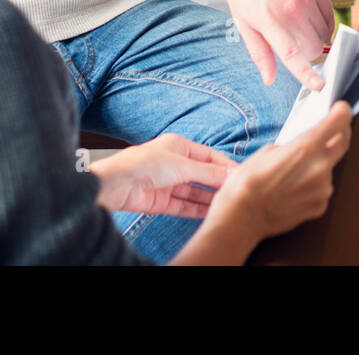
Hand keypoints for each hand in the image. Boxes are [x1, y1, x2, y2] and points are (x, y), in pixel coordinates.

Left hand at [90, 134, 236, 217]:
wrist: (117, 184)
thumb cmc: (143, 164)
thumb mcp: (182, 165)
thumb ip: (207, 173)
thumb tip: (230, 174)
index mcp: (178, 146)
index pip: (208, 156)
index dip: (225, 166)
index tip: (240, 175)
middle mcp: (174, 163)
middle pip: (202, 175)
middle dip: (218, 183)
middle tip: (236, 192)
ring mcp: (168, 183)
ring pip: (194, 191)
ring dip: (209, 198)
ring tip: (226, 204)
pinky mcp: (162, 201)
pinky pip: (184, 205)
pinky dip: (197, 209)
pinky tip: (210, 212)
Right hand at [206, 101, 351, 242]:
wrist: (241, 217)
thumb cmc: (247, 182)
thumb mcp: (268, 151)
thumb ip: (293, 145)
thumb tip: (302, 145)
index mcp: (305, 148)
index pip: (339, 122)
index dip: (342, 112)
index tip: (341, 108)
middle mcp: (320, 168)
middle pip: (344, 142)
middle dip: (341, 132)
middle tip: (333, 128)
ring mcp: (322, 189)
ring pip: (329, 168)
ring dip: (320, 164)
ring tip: (294, 171)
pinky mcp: (320, 206)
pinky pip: (322, 188)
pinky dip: (313, 185)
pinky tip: (294, 188)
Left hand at [220, 0, 332, 89]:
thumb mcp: (242, 20)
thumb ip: (259, 52)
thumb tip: (269, 78)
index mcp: (268, 20)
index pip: (293, 53)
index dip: (307, 74)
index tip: (319, 86)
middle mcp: (290, 8)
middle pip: (315, 47)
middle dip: (308, 53)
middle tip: (294, 43)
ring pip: (324, 33)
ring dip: (315, 37)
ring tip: (297, 25)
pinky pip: (330, 15)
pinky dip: (323, 22)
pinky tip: (307, 16)